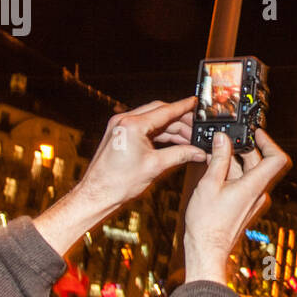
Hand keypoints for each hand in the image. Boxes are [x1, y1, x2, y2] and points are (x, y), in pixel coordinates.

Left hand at [35, 97, 205, 256]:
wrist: (98, 194)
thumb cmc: (118, 182)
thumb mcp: (155, 166)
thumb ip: (180, 155)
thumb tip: (198, 152)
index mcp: (132, 125)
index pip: (165, 111)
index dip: (184, 107)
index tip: (195, 102)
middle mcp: (124, 121)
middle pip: (160, 112)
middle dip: (180, 120)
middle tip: (196, 128)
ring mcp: (120, 126)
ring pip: (153, 121)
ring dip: (171, 128)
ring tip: (188, 139)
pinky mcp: (119, 134)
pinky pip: (144, 128)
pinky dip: (159, 134)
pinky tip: (173, 142)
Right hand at [184, 129, 290, 284]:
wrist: (207, 250)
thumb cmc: (207, 224)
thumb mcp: (209, 184)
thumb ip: (219, 159)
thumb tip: (222, 139)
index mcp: (255, 186)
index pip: (277, 159)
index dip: (269, 142)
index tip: (254, 133)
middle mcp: (259, 193)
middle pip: (260, 163)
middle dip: (243, 149)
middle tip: (224, 141)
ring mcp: (254, 201)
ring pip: (251, 172)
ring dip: (235, 162)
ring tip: (214, 156)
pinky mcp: (247, 206)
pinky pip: (245, 183)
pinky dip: (233, 174)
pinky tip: (215, 171)